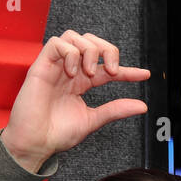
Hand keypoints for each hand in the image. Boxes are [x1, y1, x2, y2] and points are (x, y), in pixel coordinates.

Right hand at [2, 31, 149, 172]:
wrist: (36, 143)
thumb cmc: (58, 133)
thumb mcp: (93, 120)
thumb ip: (115, 110)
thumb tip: (143, 106)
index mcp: (82, 83)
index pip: (107, 68)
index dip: (128, 69)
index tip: (145, 75)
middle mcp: (70, 71)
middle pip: (91, 42)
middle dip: (108, 50)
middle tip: (113, 72)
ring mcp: (56, 67)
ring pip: (74, 37)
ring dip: (89, 50)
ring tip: (91, 73)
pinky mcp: (41, 66)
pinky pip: (56, 43)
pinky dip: (70, 52)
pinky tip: (73, 72)